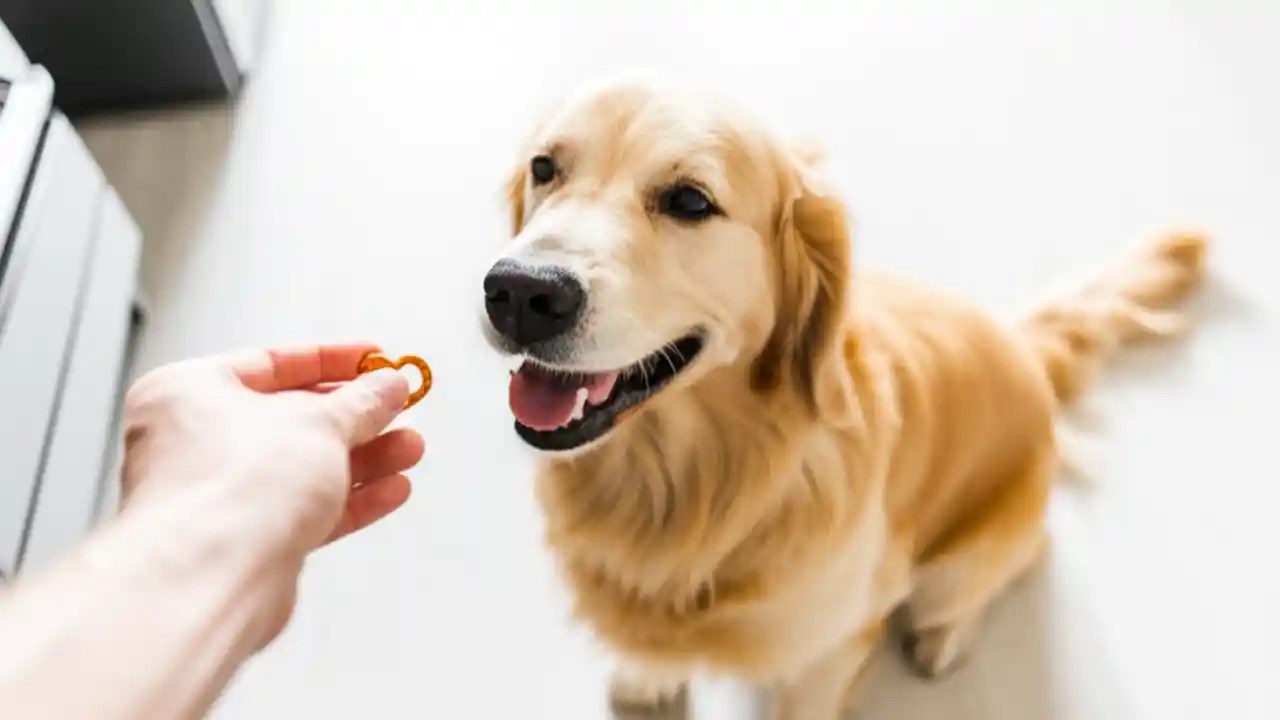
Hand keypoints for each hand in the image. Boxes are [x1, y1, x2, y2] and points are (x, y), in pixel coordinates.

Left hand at [118, 343, 423, 642]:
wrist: (210, 581)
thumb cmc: (233, 487)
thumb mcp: (319, 423)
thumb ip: (362, 402)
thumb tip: (388, 386)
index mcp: (189, 393)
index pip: (272, 362)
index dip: (333, 359)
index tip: (375, 360)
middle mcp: (194, 443)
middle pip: (292, 419)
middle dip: (357, 417)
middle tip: (400, 408)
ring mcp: (218, 497)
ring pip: (303, 469)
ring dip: (363, 459)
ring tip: (410, 449)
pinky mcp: (244, 543)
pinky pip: (303, 511)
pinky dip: (349, 500)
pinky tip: (391, 490)